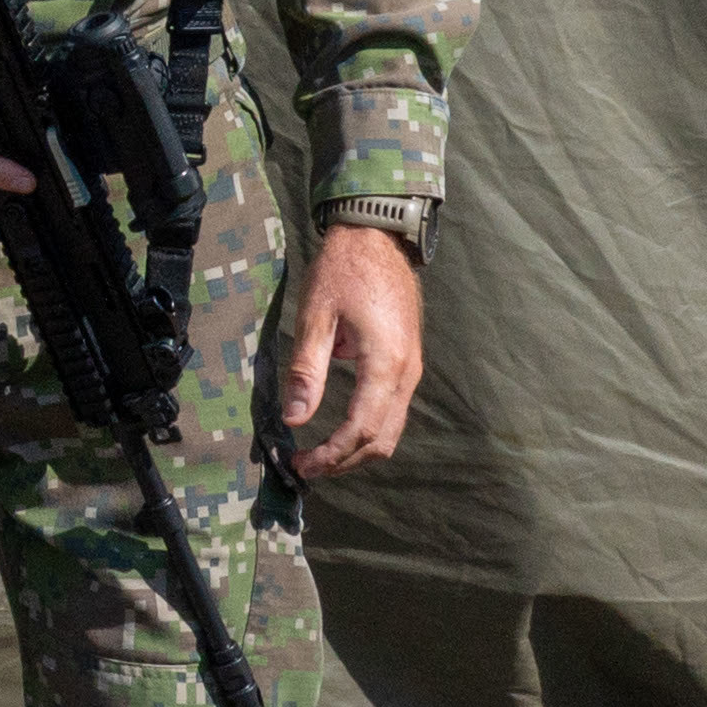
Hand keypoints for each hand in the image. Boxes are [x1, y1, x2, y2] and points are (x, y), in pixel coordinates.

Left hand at [279, 222, 424, 472]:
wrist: (378, 240)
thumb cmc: (343, 272)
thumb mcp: (315, 319)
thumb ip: (306, 372)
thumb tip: (294, 418)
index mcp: (385, 364)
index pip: (361, 428)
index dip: (331, 454)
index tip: (301, 465)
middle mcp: (407, 373)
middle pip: (381, 438)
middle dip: (344, 461)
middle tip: (305, 467)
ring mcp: (412, 369)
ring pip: (391, 429)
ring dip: (357, 449)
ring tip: (318, 456)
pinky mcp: (408, 364)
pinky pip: (393, 411)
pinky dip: (368, 430)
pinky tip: (338, 431)